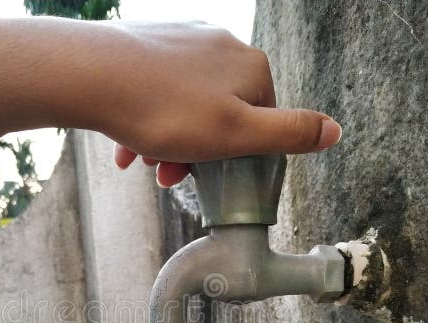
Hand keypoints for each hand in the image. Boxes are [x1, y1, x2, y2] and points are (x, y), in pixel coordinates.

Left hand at [100, 22, 341, 185]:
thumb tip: (336, 130)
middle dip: (196, 152)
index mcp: (251, 67)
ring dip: (167, 141)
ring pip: (186, 105)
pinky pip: (159, 90)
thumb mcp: (237, 134)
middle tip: (166, 176)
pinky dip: (147, 120)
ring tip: (141, 160)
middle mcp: (222, 45)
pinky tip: (126, 143)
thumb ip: (289, 134)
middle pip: (221, 113)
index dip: (234, 156)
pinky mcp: (151, 43)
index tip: (205, 178)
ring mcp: (185, 40)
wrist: (92, 76)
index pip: (261, 120)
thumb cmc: (165, 112)